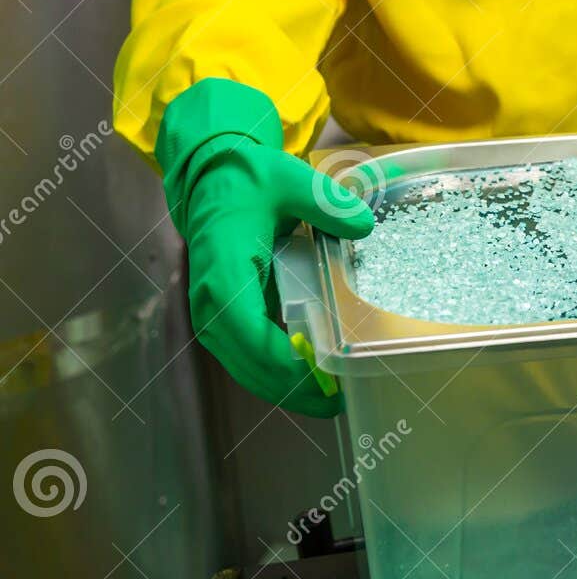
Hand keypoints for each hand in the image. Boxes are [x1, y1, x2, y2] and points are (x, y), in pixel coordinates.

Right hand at [158, 80, 372, 415]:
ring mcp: (212, 309)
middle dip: (288, 387)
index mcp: (223, 267)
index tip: (318, 377)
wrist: (211, 176)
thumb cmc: (249, 179)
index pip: (245, 328)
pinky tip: (307, 382)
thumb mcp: (289, 179)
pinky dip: (273, 373)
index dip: (280, 360)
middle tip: (334, 402)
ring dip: (281, 387)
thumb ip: (326, 202)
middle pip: (244, 358)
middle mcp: (210, 296)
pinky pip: (245, 354)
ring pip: (242, 364)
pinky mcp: (223, 314)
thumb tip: (363, 225)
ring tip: (326, 401)